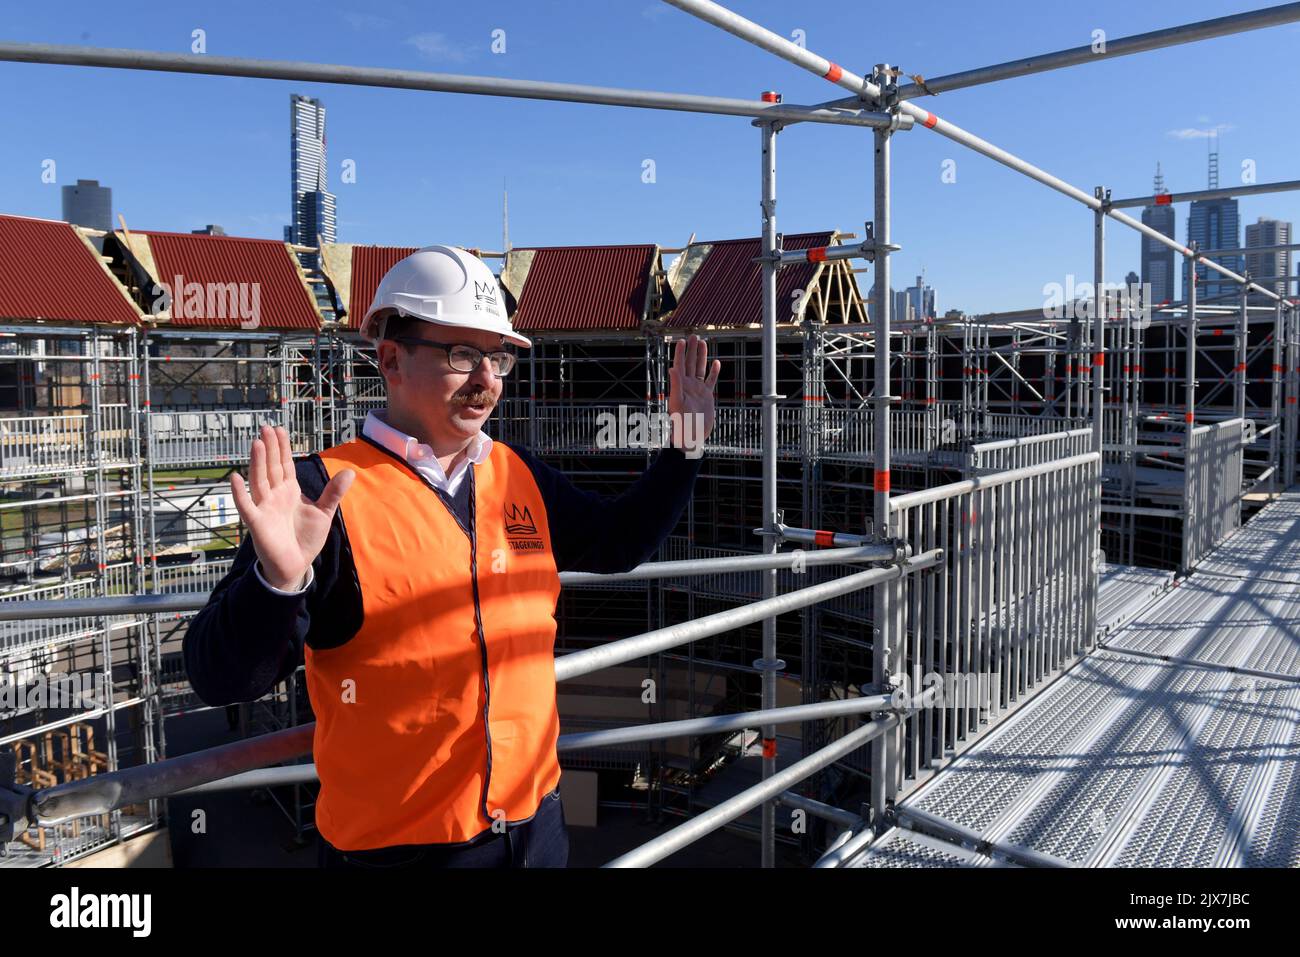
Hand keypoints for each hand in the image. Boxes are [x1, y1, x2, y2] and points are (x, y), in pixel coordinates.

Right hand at [230, 425, 353, 590]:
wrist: (296, 565)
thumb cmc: (306, 538)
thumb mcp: (324, 513)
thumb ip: (334, 492)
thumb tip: (350, 472)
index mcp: (290, 491)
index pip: (285, 464)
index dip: (282, 447)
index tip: (279, 429)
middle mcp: (275, 496)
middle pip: (271, 467)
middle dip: (270, 448)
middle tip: (266, 427)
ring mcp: (264, 508)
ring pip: (259, 481)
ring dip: (257, 463)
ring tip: (257, 443)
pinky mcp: (257, 523)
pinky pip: (246, 506)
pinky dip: (240, 493)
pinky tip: (235, 478)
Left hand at [667, 334, 720, 457]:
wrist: (691, 437)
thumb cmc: (681, 424)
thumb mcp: (678, 404)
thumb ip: (675, 386)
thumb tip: (672, 369)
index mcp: (679, 386)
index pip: (679, 365)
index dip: (680, 353)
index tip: (682, 340)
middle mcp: (688, 386)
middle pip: (690, 364)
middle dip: (692, 350)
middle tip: (694, 335)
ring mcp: (698, 390)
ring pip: (700, 369)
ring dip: (701, 356)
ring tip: (703, 343)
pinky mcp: (707, 396)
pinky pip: (710, 381)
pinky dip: (713, 372)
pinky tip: (716, 363)